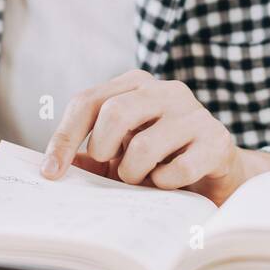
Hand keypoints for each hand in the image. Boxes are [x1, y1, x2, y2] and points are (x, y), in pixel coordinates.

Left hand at [40, 69, 269, 204]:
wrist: (219, 172)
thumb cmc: (162, 158)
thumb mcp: (122, 153)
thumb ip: (91, 155)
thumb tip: (54, 167)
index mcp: (135, 85)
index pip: (87, 101)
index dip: (64, 138)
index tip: (50, 172)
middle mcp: (165, 90)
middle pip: (114, 113)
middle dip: (102, 149)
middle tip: (108, 169)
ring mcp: (193, 112)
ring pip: (144, 145)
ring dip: (134, 173)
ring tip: (141, 180)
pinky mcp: (216, 140)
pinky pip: (178, 169)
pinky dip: (164, 184)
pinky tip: (168, 183)